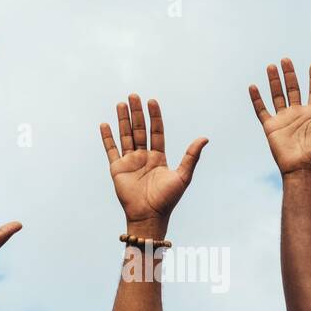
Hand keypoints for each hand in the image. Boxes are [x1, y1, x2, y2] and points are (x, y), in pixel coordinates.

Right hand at [100, 95, 207, 236]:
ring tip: (120, 103)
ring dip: (122, 120)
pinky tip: (105, 124)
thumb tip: (205, 138)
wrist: (149, 216)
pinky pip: (111, 150)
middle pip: (139, 130)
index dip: (154, 116)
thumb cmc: (167, 200)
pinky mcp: (117, 169)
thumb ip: (191, 156)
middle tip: (133, 95)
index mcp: (158, 157)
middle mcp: (143, 157)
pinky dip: (107, 137)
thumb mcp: (183, 176)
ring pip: (125, 135)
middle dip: (136, 113)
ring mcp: (129, 162)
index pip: (156, 131)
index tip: (152, 101)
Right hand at [250, 58, 310, 174]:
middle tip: (285, 59)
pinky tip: (253, 86)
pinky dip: (257, 98)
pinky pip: (262, 110)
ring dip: (274, 81)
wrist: (302, 169)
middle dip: (289, 74)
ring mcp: (283, 120)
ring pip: (277, 96)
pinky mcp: (271, 127)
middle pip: (293, 89)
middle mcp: (297, 114)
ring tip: (271, 66)